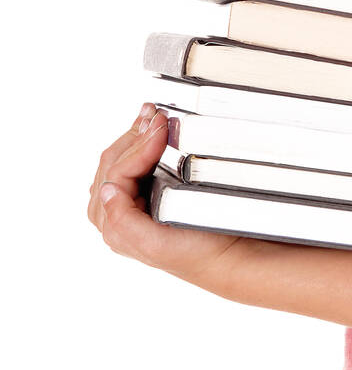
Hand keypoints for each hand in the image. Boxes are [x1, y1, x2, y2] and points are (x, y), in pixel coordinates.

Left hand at [87, 103, 246, 286]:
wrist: (228, 256)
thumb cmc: (197, 253)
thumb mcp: (156, 244)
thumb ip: (122, 221)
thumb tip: (105, 190)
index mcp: (113, 225)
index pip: (117, 172)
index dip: (138, 145)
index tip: (162, 126)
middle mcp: (114, 214)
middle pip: (114, 161)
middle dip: (136, 134)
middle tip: (156, 113)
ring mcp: (128, 204)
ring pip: (122, 158)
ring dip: (137, 135)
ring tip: (152, 115)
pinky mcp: (145, 197)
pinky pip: (134, 163)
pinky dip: (142, 144)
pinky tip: (153, 133)